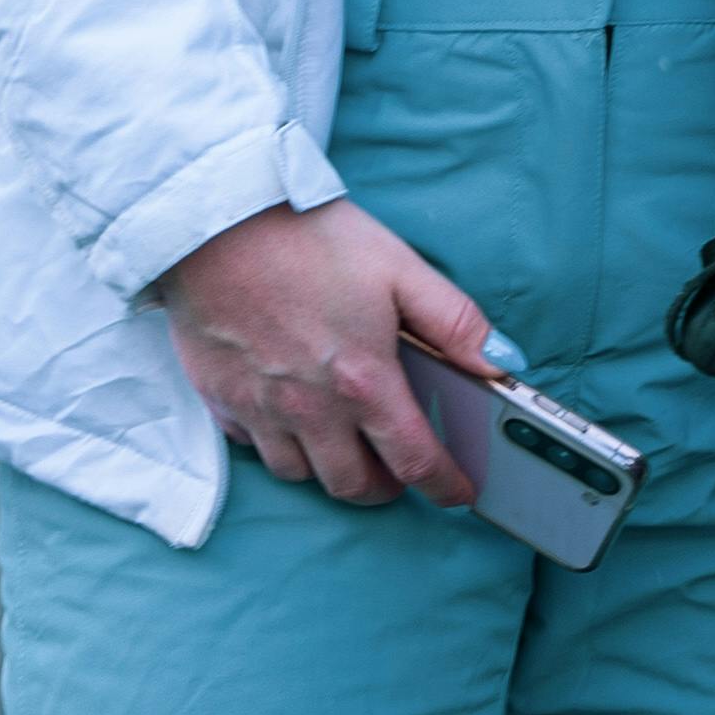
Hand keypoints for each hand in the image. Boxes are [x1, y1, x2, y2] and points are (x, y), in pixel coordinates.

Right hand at [158, 198, 489, 506]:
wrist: (212, 220)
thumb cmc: (307, 238)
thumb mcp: (400, 269)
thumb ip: (455, 322)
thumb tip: (502, 363)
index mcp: (363, 382)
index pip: (415, 462)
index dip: (446, 487)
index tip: (457, 493)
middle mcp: (311, 409)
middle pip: (353, 486)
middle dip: (384, 488)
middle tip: (396, 468)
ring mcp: (259, 408)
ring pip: (299, 475)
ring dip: (328, 469)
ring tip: (343, 442)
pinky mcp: (218, 396)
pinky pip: (251, 445)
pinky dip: (276, 443)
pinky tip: (288, 416)